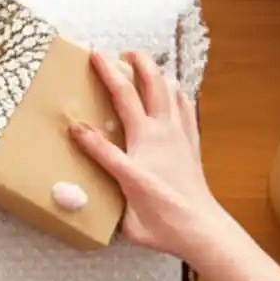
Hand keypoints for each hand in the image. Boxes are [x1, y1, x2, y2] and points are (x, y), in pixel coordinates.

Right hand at [70, 52, 229, 261]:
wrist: (200, 229)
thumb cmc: (160, 218)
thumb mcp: (123, 188)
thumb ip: (101, 156)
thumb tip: (79, 133)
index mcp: (143, 140)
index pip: (121, 97)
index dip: (105, 74)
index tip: (92, 55)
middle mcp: (164, 130)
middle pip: (152, 84)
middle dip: (137, 62)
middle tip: (121, 52)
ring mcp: (181, 135)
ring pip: (172, 91)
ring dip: (158, 74)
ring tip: (146, 66)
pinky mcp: (192, 145)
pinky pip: (186, 109)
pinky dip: (177, 94)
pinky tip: (174, 91)